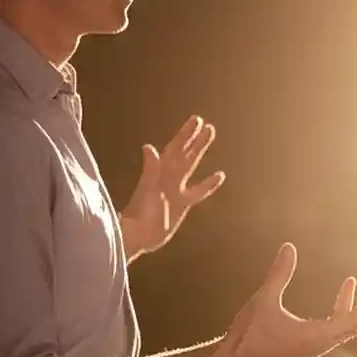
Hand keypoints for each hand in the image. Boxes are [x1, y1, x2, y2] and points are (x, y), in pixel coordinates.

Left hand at [119, 115, 225, 259]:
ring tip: (210, 138)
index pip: (176, 148)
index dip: (186, 134)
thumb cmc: (138, 214)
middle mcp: (169, 177)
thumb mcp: (146, 190)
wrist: (137, 236)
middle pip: (185, 153)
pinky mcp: (182, 204)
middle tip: (207, 124)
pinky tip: (219, 176)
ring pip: (191, 166)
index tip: (197, 120)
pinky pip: (198, 191)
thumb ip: (149, 170)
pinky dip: (209, 184)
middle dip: (195, 139)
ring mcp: (176, 190)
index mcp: (161, 172)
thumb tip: (149, 147)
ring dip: (200, 151)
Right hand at [214, 243, 356, 356]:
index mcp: (316, 336)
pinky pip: (332, 328)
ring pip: (343, 327)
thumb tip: (289, 246)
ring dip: (349, 305)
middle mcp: (320, 344)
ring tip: (350, 281)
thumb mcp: (264, 300)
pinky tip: (334, 299)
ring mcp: (313, 346)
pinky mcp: (304, 345)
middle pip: (356, 324)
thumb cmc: (247, 334)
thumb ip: (278, 274)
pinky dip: (338, 311)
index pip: (356, 319)